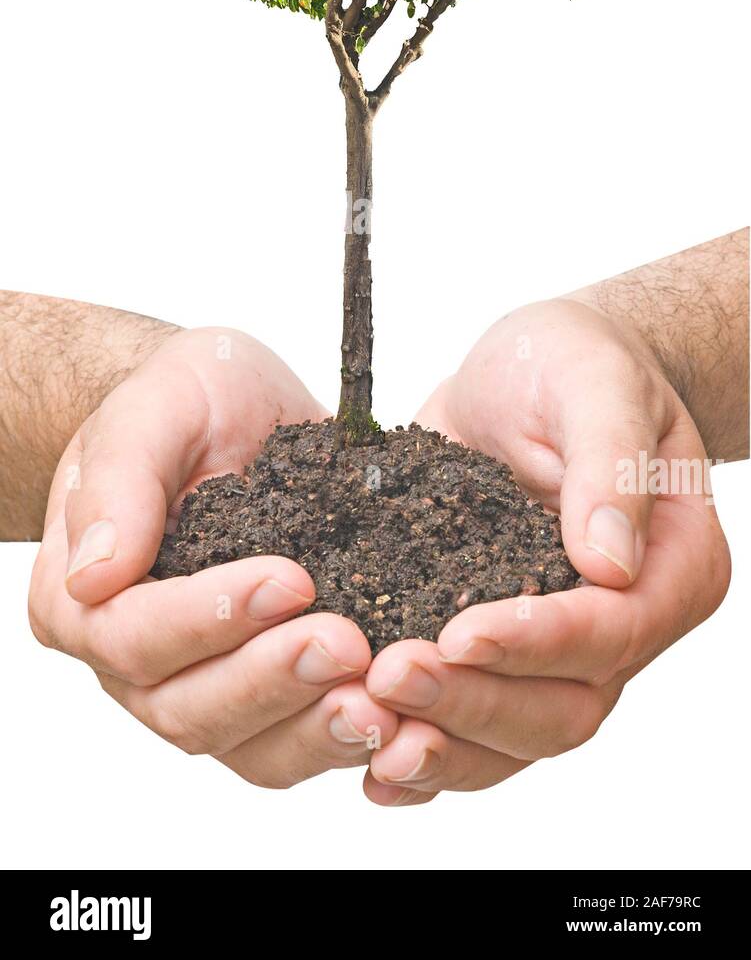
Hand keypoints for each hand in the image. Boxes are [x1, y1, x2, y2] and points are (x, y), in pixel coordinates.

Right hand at [29, 327, 396, 786]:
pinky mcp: (268, 697)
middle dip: (273, 679)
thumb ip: (121, 480)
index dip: (209, 618)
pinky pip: (298, 743)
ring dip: (315, 728)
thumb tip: (95, 574)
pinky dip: (346, 738)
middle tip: (349, 645)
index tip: (292, 578)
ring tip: (381, 704)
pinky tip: (403, 722)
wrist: (234, 407)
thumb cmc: (184, 400)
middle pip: (189, 709)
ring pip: (248, 746)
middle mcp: (133, 664)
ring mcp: (201, 688)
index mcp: (84, 599)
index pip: (134, 636)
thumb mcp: (154, 406)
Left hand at [362, 299, 729, 804]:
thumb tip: (610, 564)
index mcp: (672, 568)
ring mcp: (560, 649)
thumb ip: (609, 462)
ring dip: (443, 744)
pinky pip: (474, 727)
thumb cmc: (576, 362)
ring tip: (367, 734)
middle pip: (564, 707)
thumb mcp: (595, 382)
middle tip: (390, 677)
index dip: (539, 641)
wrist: (536, 367)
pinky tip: (367, 769)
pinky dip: (427, 754)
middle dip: (476, 701)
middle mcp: (624, 626)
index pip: (612, 631)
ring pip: (516, 737)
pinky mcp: (500, 649)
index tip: (460, 631)